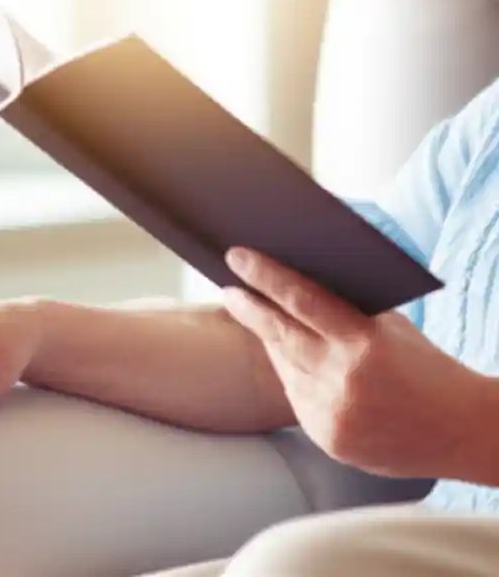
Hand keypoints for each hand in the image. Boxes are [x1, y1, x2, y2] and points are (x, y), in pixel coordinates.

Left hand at [222, 247, 498, 479]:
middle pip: (279, 335)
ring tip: (257, 318)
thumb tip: (292, 285)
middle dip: (250, 309)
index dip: (264, 276)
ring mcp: (332, 413)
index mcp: (364, 343)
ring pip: (283, 368)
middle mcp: (343, 379)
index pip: (301, 299)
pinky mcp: (327, 438)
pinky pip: (297, 399)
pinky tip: (286, 361)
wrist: (464, 431)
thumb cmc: (427, 368)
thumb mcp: (393, 329)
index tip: (237, 257)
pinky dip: (292, 377)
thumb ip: (347, 311)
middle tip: (230, 289)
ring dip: (270, 342)